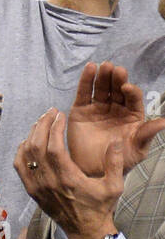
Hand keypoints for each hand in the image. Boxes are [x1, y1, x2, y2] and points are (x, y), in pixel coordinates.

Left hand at [15, 107, 122, 238]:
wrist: (86, 232)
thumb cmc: (100, 208)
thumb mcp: (114, 187)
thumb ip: (115, 163)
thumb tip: (114, 141)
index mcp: (68, 179)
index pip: (54, 147)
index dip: (54, 127)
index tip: (60, 115)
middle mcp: (49, 182)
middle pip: (37, 146)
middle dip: (42, 124)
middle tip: (50, 112)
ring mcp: (37, 187)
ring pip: (26, 154)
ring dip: (32, 134)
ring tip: (41, 122)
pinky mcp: (31, 191)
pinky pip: (19, 166)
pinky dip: (21, 150)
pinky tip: (29, 141)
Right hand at [66, 61, 164, 175]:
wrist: (94, 172)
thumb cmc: (119, 161)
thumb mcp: (137, 149)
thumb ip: (147, 133)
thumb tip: (164, 121)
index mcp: (131, 116)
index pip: (133, 99)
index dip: (131, 91)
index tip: (127, 88)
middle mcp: (115, 109)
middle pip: (116, 89)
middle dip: (117, 79)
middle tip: (117, 70)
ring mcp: (98, 108)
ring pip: (101, 88)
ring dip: (103, 76)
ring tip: (104, 66)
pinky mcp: (81, 109)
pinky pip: (84, 92)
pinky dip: (86, 80)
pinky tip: (90, 68)